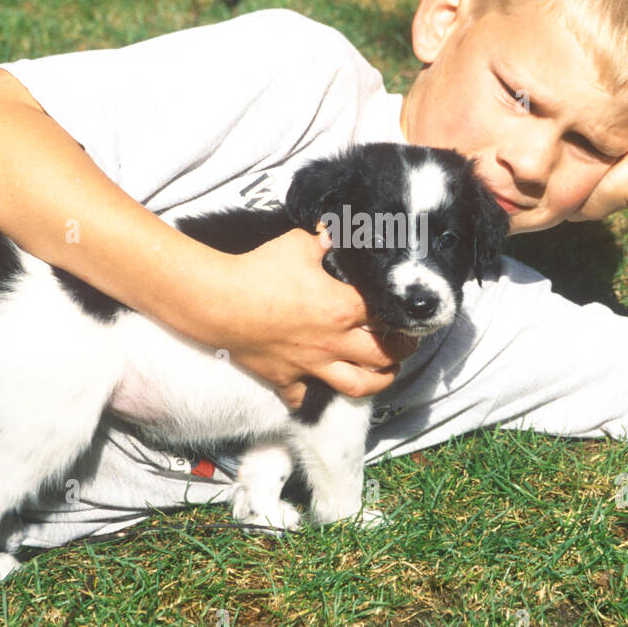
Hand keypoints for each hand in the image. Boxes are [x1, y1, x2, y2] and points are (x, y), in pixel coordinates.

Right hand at [208, 227, 418, 408]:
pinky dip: (313, 397)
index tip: (406, 311)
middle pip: (383, 355)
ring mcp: (311, 365)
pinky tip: (318, 390)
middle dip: (401, 350)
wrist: (221, 303)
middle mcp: (334, 342)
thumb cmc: (261, 271)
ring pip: (358, 385)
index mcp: (343, 308)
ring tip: (386, 374)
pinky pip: (304, 397)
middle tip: (407, 344)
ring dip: (378, 382)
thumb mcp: (297, 244)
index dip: (400, 312)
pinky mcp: (286, 378)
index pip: (386, 314)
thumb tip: (333, 229)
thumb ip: (323, 238)